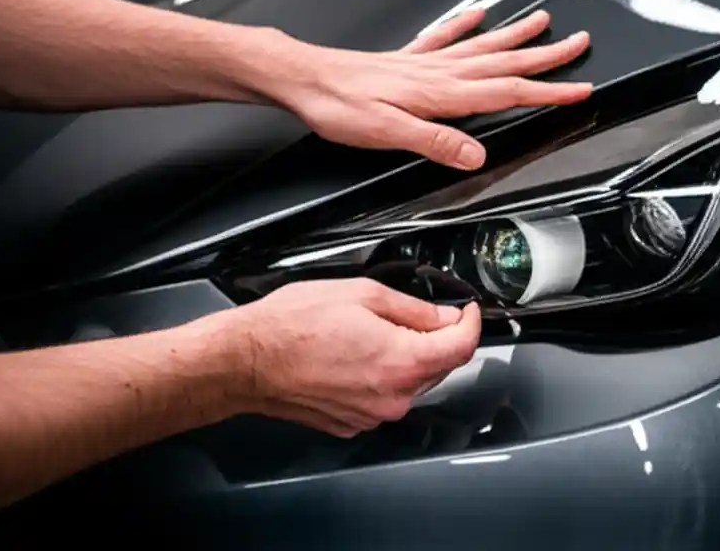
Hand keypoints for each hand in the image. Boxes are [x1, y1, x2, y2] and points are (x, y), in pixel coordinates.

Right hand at [223, 278, 480, 436]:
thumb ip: (413, 308)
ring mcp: (372, 416)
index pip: (462, 348)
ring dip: (402, 358)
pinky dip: (378, 377)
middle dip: (432, 338)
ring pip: (409, 383)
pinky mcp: (352, 424)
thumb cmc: (291, 326)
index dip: (471, 324)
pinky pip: (381, 398)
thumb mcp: (361, 295)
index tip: (466, 312)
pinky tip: (351, 357)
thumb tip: (444, 316)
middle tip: (404, 314)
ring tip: (365, 333)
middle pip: (437, 366)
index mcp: (401, 362)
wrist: (248, 360)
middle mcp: (392, 398)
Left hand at [257, 9, 591, 169]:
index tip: (580, 89)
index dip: (547, 92)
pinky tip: (479, 14)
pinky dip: (466, 25)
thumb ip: (434, 143)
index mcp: (440, 94)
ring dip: (517, 37)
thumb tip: (477, 155)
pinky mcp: (405, 60)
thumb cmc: (338, 106)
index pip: (506, 93)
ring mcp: (424, 63)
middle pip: (505, 64)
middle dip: (546, 57)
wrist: (303, 77)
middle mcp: (438, 73)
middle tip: (580, 44)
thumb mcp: (386, 134)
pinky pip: (445, 37)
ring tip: (545, 22)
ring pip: (482, 47)